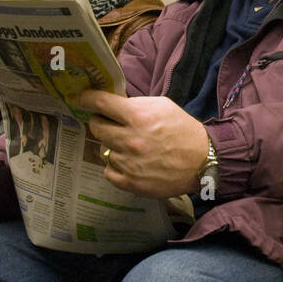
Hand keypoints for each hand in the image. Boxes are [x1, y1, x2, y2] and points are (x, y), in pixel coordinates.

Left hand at [79, 89, 207, 197]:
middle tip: (110, 124)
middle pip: (96, 127)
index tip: (81, 98)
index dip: (86, 98)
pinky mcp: (131, 182)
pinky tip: (129, 163)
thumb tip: (111, 104)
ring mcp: (129, 163)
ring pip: (103, 150)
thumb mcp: (162, 106)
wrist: (202, 160)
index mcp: (138, 116)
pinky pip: (108, 171)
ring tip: (130, 147)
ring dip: (112, 147)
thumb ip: (135, 104)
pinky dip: (115, 166)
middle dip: (100, 123)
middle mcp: (130, 139)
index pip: (100, 103)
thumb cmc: (182, 130)